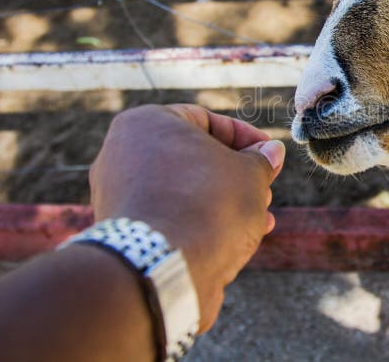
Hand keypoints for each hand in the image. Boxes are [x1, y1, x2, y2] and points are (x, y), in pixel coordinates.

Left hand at [89, 104, 284, 331]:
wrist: (163, 269)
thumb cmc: (208, 207)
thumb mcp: (249, 175)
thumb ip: (261, 160)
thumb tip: (271, 152)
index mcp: (148, 123)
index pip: (206, 120)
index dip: (246, 138)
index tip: (269, 155)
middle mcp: (122, 153)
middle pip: (193, 157)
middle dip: (235, 174)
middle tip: (263, 189)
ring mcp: (117, 194)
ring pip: (183, 189)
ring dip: (223, 200)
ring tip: (257, 219)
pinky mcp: (121, 231)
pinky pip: (168, 215)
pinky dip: (199, 221)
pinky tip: (233, 238)